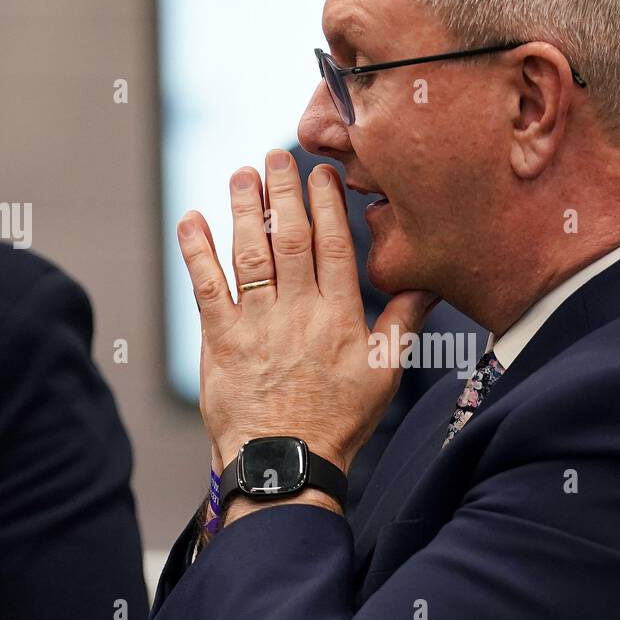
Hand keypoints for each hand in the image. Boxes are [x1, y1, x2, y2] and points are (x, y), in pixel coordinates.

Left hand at [177, 149, 437, 480]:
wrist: (287, 462)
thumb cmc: (337, 422)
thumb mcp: (383, 374)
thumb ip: (402, 323)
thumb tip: (428, 284)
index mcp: (339, 316)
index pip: (333, 246)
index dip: (326, 205)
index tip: (321, 174)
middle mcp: (298, 312)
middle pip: (290, 238)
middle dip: (283, 192)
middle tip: (276, 157)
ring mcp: (257, 324)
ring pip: (250, 253)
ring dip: (243, 209)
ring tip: (242, 174)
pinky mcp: (222, 341)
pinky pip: (207, 286)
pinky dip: (197, 251)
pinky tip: (191, 220)